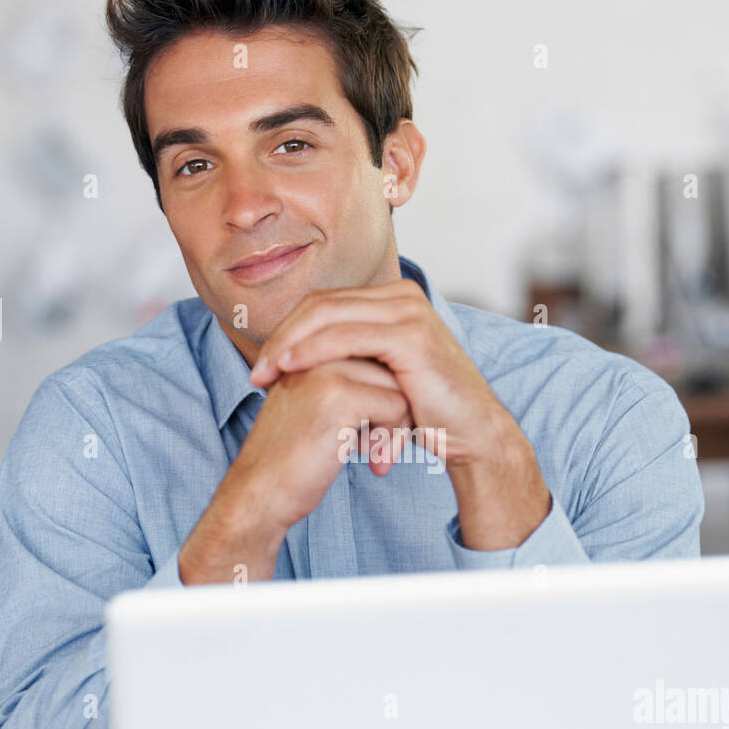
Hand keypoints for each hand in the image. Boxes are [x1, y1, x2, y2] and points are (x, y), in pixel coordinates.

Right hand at [179, 357, 414, 582]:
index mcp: (310, 347)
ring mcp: (326, 371)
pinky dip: (391, 436)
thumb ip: (345, 382)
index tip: (373, 427)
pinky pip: (396, 405)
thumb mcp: (315, 405)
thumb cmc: (291, 456)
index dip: (383, 391)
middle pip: (390, 366)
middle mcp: (317, 350)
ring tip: (371, 450)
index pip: (373, 353)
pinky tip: (365, 456)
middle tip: (379, 444)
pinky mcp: (338, 397)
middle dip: (394, 408)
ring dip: (395, 424)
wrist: (259, 490)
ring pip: (398, 385)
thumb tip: (400, 379)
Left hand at [248, 279, 551, 549]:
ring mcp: (408, 311)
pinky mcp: (411, 335)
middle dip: (282, 336)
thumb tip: (291, 355)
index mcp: (393, 299)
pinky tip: (290, 367)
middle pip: (322, 304)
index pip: (325, 302)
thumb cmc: (423, 411)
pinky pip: (347, 336)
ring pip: (329, 316)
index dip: (288, 329)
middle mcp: (402, 296)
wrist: (470, 432)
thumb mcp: (378, 377)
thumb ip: (347, 358)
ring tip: (265, 374)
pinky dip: (313, 350)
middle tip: (257, 372)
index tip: (263, 364)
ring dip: (289, 344)